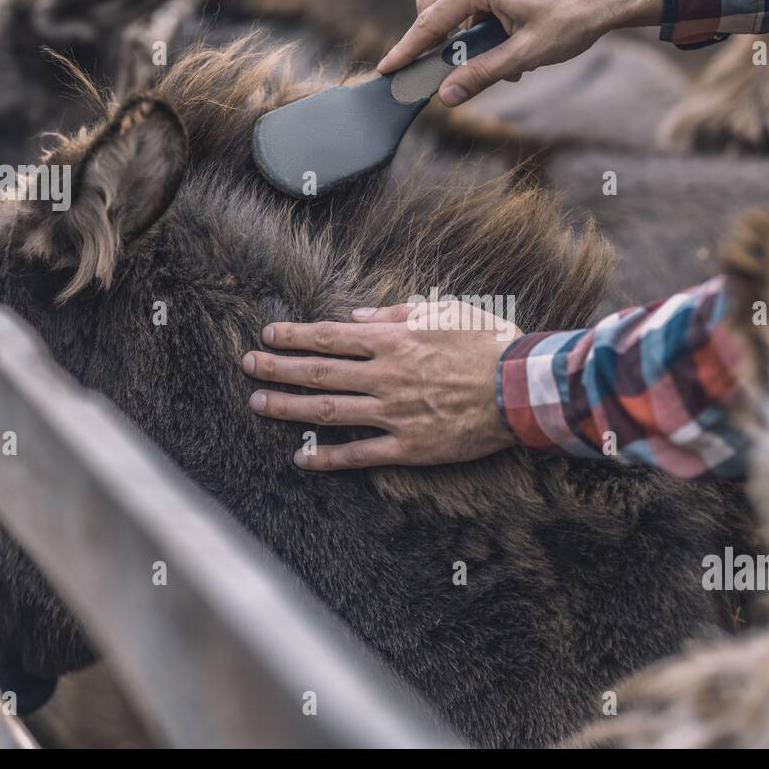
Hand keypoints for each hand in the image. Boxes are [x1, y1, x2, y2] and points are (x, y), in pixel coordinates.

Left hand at [243, 302, 521, 469]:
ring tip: (258, 403)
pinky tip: (301, 456)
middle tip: (248, 366)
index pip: (330, 337)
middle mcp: (385, 376)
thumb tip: (356, 317)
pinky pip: (360, 453)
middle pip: (318, 371)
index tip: (268, 334)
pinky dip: (327, 456)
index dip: (295, 336)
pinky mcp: (409, 446)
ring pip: (329, 410)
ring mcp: (394, 413)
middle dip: (278, 367)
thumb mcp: (446, 312)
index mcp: (393, 341)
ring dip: (288, 406)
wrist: (520, 389)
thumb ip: (397, 314)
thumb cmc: (491, 344)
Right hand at [377, 0, 662, 105]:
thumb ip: (483, 74)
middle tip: (453, 74)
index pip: (430, 21)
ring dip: (465, 37)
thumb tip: (447, 95)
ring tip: (502, 65)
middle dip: (437, 42)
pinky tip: (510, 46)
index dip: (406, 49)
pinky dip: (482, 24)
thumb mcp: (528, 54)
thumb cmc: (577, 16)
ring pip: (455, 3)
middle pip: (434, 7)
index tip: (387, 69)